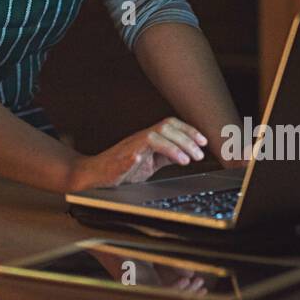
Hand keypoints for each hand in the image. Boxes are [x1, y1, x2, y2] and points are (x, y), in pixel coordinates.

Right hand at [69, 117, 207, 190]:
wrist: (95, 175)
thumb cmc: (121, 168)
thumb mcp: (150, 162)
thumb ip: (166, 156)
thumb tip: (188, 153)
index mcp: (148, 138)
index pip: (170, 125)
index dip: (188, 130)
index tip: (204, 142)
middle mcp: (140, 138)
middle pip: (165, 127)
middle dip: (186, 139)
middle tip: (199, 154)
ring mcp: (129, 147)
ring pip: (153, 136)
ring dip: (173, 147)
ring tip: (186, 161)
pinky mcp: (119, 160)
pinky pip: (131, 154)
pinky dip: (141, 157)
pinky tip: (149, 161)